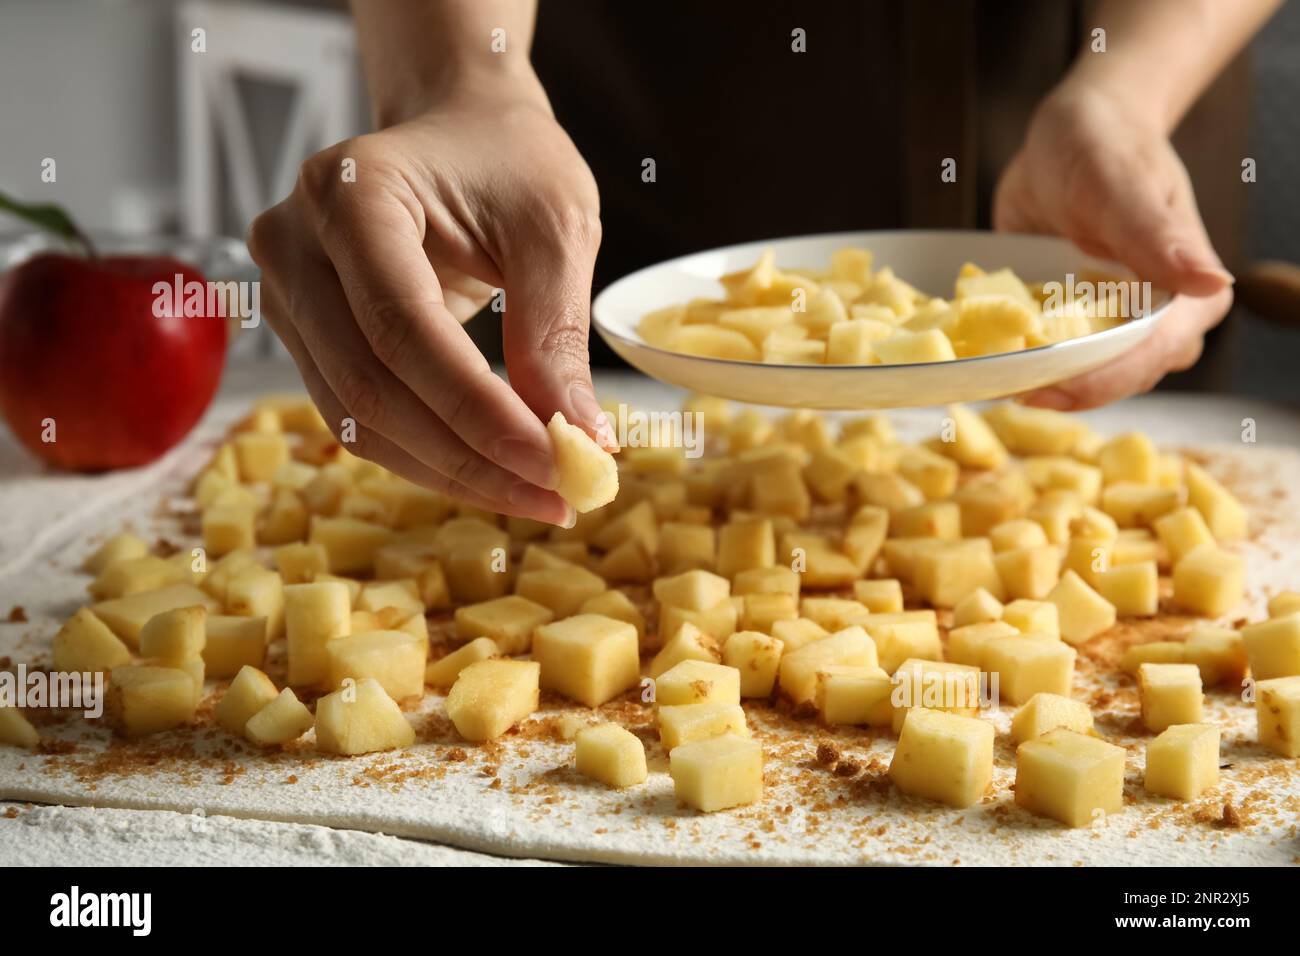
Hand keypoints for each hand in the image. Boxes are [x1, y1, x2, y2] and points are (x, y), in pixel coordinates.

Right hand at [247, 86, 612, 524]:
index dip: (480, 412)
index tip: (558, 464)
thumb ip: (555, 335)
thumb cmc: (509, 160)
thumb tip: (578, 443)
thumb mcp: (554, 229)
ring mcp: (287, 292)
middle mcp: (294, 243)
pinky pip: (358, 417)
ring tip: (537, 493)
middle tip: (559, 497)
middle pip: (369, 386)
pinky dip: (428, 455)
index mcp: (350, 193)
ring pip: (357, 418)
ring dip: (450, 471)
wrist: (459, 129)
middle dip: (470, 457)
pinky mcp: (304, 334)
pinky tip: (493, 471)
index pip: (404, 330)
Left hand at [993, 82, 1233, 409]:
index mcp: (1188, 291)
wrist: (1069, 134)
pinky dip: (1021, 359)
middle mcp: (1155, 315)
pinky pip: (1051, 353)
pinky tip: (984, 362)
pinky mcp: (1072, 321)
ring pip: (1086, 374)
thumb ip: (1157, 235)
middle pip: (1120, 376)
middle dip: (1069, 389)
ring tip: (994, 380)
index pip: (1154, 352)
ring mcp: (1111, 322)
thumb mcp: (1122, 184)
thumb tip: (1213, 284)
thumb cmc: (1106, 145)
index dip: (1105, 379)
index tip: (1052, 389)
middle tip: (1011, 390)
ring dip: (1042, 381)